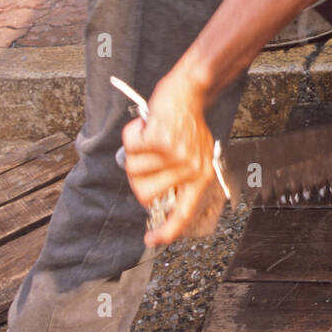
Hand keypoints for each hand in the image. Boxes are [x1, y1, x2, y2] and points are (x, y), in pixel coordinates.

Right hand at [120, 73, 223, 245]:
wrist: (191, 90)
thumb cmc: (186, 122)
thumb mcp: (193, 154)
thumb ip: (176, 177)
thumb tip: (151, 198)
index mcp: (200, 178)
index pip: (183, 215)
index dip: (166, 232)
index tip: (150, 240)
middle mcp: (190, 170)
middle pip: (144, 194)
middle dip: (136, 175)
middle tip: (145, 156)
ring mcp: (177, 156)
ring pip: (133, 168)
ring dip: (135, 150)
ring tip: (151, 135)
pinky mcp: (162, 140)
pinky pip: (131, 147)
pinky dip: (132, 133)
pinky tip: (146, 125)